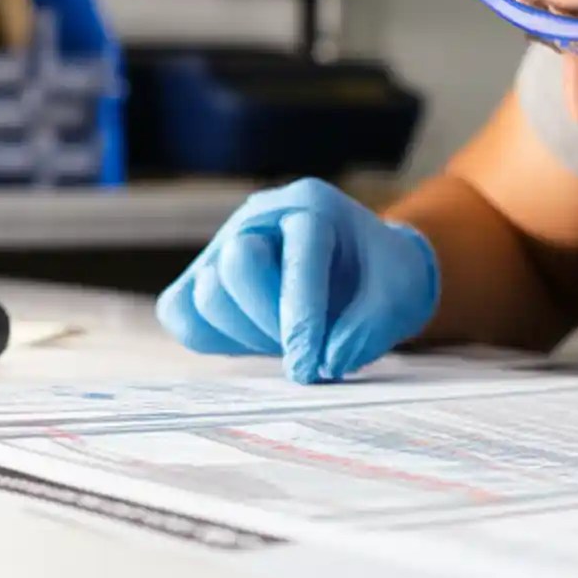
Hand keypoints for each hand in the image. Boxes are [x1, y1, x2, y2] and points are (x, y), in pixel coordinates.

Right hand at [157, 178, 438, 383]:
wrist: (368, 272)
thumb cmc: (384, 281)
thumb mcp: (398, 302)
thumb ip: (365, 334)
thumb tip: (323, 364)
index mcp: (313, 207)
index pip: (298, 259)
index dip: (302, 320)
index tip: (309, 370)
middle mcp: (262, 216)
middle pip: (238, 266)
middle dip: (270, 322)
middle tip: (303, 347)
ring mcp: (226, 242)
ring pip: (206, 293)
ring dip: (245, 333)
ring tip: (283, 340)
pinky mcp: (202, 274)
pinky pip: (179, 312)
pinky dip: (209, 336)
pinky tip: (249, 339)